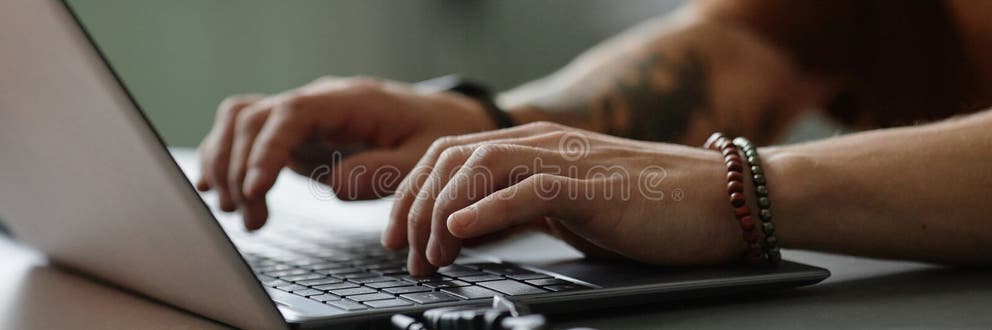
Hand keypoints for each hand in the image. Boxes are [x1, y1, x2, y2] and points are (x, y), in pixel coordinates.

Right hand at [196, 76, 496, 229]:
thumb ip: (381, 171)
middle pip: (255, 118)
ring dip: (228, 165)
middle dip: (242, 169)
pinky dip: (229, 158)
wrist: (443, 120)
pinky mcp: (297, 134)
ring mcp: (304, 116)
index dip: (267, 150)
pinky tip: (221, 190)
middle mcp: (319, 101)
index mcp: (350, 101)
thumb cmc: (434, 135)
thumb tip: (334, 186)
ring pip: (242, 122)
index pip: (292, 114)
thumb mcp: (422, 159)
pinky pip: (250, 134)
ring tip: (235, 211)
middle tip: (250, 217)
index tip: (256, 190)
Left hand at [385, 122, 746, 274]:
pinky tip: (462, 234)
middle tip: (405, 253)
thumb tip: (467, 233)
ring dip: (442, 212)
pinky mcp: (594, 186)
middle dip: (415, 205)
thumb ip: (520, 213)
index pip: (452, 157)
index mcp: (536, 149)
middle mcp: (545, 145)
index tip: (399, 237)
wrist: (722, 201)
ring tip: (431, 254)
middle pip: (452, 158)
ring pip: (479, 167)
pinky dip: (487, 211)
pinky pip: (529, 190)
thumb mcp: (569, 213)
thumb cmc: (652, 209)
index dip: (415, 194)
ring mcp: (568, 161)